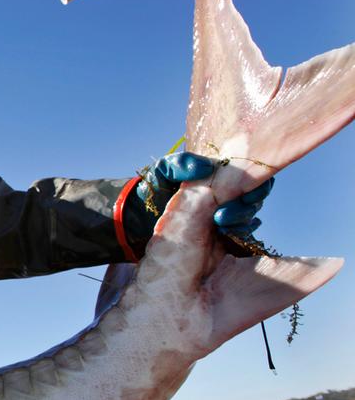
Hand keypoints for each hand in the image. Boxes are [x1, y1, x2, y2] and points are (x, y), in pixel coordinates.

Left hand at [137, 151, 272, 237]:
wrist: (141, 219)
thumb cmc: (154, 188)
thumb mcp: (163, 171)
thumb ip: (179, 164)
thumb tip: (204, 167)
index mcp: (220, 175)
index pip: (250, 173)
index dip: (257, 179)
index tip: (246, 189)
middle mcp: (228, 194)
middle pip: (255, 196)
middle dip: (250, 202)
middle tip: (227, 211)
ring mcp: (227, 216)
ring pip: (250, 215)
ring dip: (242, 219)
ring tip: (219, 222)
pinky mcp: (224, 236)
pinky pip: (242, 235)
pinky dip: (240, 233)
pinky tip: (226, 234)